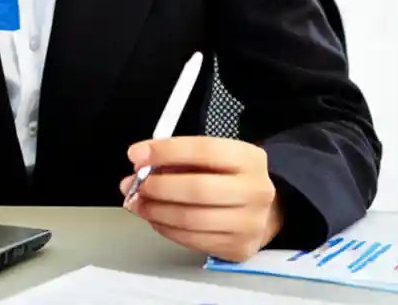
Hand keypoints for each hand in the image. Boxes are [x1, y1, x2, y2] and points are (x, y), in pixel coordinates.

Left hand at [119, 136, 283, 262]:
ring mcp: (249, 223)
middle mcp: (255, 191)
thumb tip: (142, 163)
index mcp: (248, 159)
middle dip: (156, 186)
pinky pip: (192, 240)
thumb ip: (178, 157)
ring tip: (137, 202)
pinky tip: (156, 218)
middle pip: (197, 189)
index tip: (136, 154)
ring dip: (154, 210)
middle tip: (132, 183)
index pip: (203, 150)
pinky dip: (165, 228)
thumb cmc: (229, 179)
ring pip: (191, 219)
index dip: (164, 152)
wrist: (265, 210)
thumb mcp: (212, 158)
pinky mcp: (238, 247)